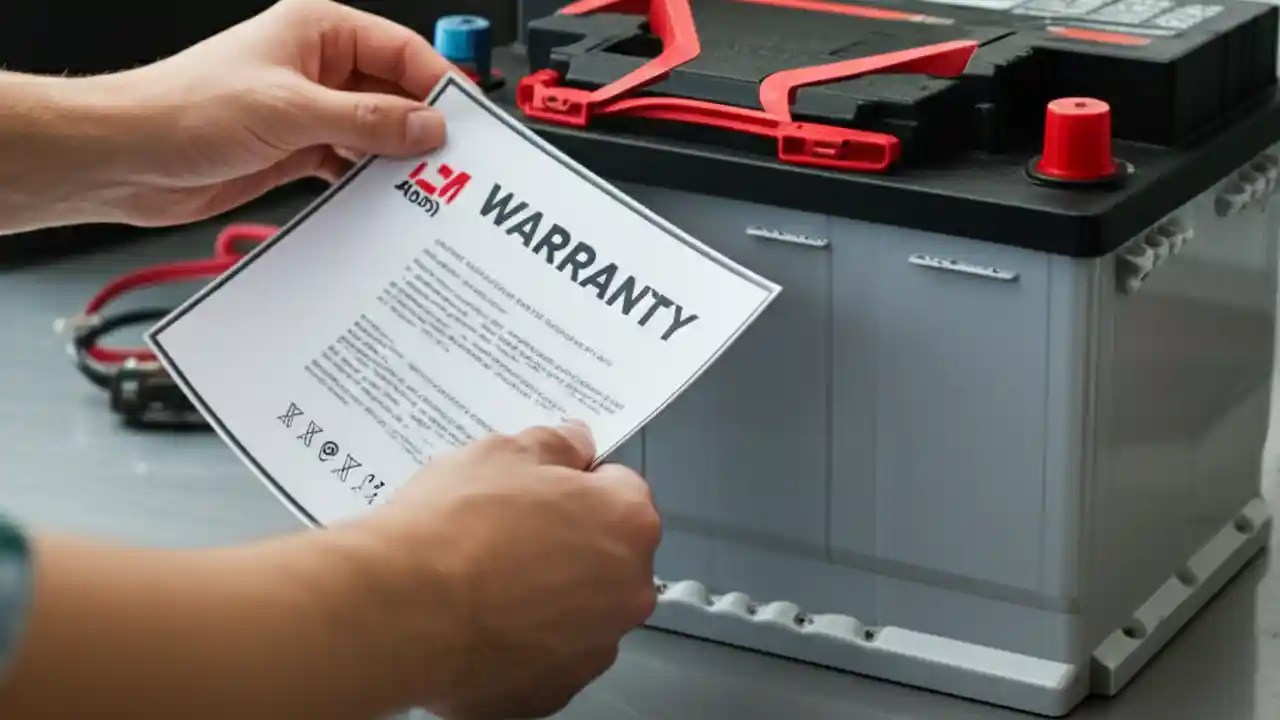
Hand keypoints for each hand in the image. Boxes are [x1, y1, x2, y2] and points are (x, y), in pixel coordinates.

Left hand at [82, 0, 453, 225]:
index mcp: (316, 31)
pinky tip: (382, 200)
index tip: (467, 119)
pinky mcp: (295, 151)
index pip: (400, 50)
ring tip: (424, 186)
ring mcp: (307, 111)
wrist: (126, 158)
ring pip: (373, 132)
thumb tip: (425, 124)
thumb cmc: (183, 109)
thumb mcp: (290, 111)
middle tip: (453, 161)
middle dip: (420, 126)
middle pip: (392, 93)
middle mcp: (315, 68)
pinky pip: (348, 164)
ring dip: (394, 159)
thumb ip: (366, 119)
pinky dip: (366, 182)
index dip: (438, 84)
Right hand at [350, 423, 661, 717]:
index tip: (540, 489)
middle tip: (507, 534)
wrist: (401, 610)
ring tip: (486, 582)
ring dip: (546, 595)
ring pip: (578, 609)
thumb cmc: (455, 529)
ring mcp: (593, 648)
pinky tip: (478, 622)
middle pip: (605, 554)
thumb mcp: (504, 452)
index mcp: (628, 523)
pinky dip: (521, 641)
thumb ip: (555, 444)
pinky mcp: (553, 693)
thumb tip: (575, 444)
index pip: (619, 489)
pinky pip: (546, 655)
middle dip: (566, 542)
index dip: (575, 483)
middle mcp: (627, 591)